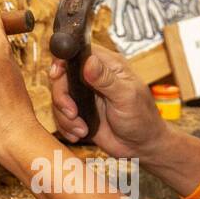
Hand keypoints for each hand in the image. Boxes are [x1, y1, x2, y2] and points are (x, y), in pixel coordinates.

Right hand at [50, 44, 168, 159]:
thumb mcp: (126, 97)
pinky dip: (66, 127)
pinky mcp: (80, 112)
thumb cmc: (142, 118)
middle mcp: (94, 77)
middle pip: (62, 76)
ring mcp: (85, 95)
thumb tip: (89, 62)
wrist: (141, 146)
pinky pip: (61, 115)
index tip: (57, 74)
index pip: (78, 51)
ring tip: (82, 129)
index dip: (63, 60)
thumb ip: (106, 80)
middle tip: (72, 113)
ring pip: (59, 98)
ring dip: (65, 117)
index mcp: (108, 65)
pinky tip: (80, 133)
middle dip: (61, 97)